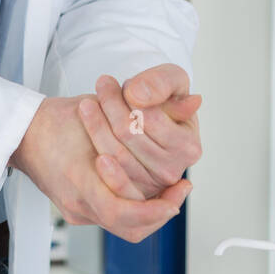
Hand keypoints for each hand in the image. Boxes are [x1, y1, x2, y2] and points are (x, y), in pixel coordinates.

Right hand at [9, 93, 190, 242]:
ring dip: (149, 212)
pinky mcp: (76, 211)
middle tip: (180, 191)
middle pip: (130, 227)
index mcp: (80, 178)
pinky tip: (147, 193)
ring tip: (169, 195)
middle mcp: (78, 202)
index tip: (180, 190)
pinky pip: (112, 219)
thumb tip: (193, 102)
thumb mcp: (102, 106)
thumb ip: (148, 107)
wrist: (22, 133)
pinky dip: (133, 208)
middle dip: (160, 212)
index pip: (126, 213)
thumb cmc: (57, 118)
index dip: (158, 208)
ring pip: (123, 226)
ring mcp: (76, 210)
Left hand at [77, 64, 202, 199]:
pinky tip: (86, 131)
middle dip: (110, 106)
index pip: (149, 118)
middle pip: (129, 134)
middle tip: (101, 85)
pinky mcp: (127, 193)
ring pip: (115, 152)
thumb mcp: (172, 80)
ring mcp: (148, 186)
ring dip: (96, 125)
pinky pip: (107, 179)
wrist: (152, 122)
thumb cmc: (164, 102)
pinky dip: (95, 151)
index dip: (129, 97)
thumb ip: (161, 82)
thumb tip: (138, 95)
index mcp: (188, 147)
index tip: (119, 82)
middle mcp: (171, 171)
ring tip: (86, 103)